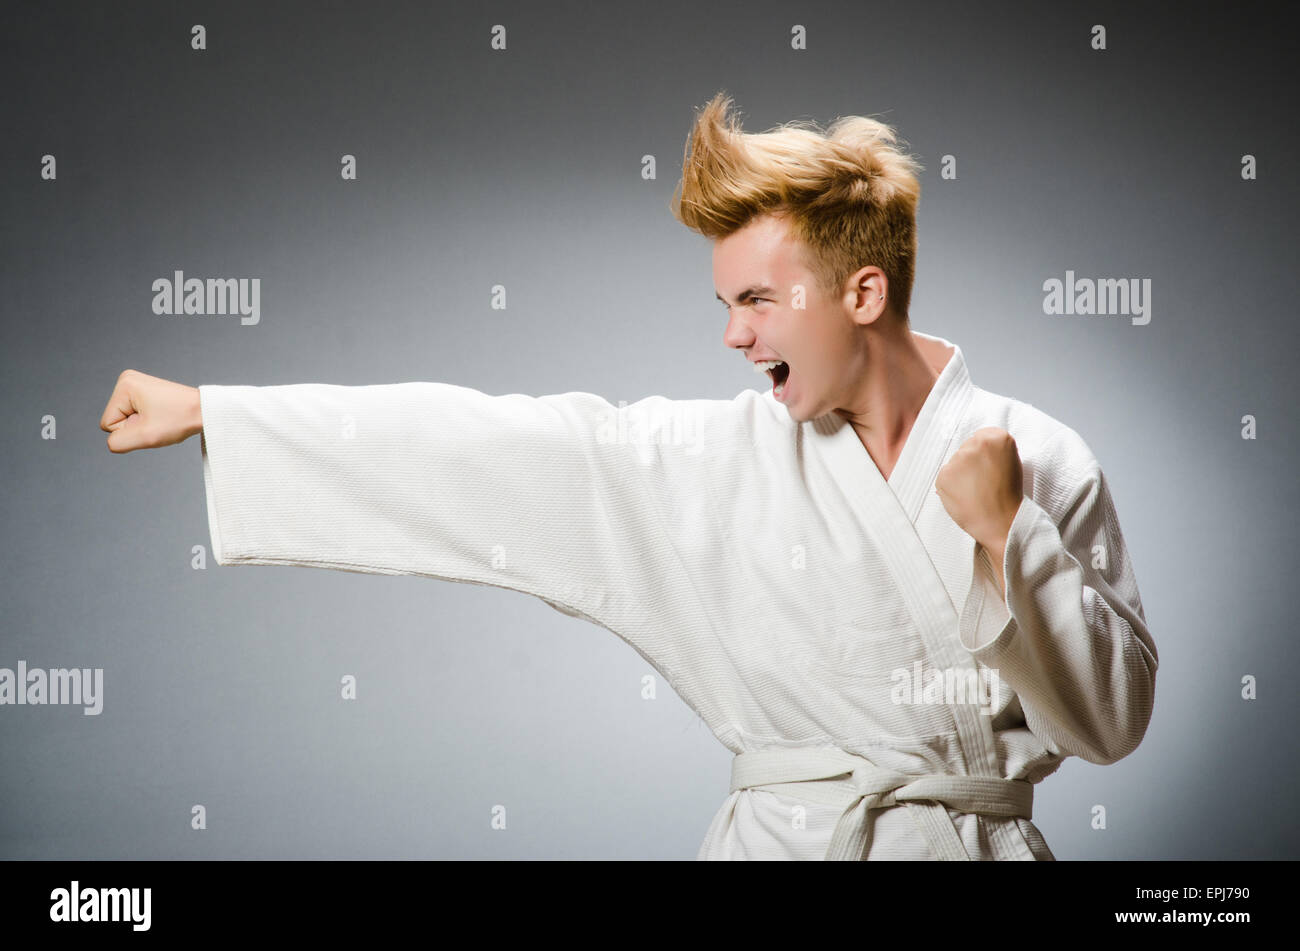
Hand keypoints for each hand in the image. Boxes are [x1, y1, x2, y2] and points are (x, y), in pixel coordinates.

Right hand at [100, 370, 202, 452]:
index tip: (153, 421)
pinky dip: (147, 421)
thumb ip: (118, 442)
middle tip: (159, 421)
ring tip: (161, 418)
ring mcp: (135, 385)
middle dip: (136, 427)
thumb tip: (111, 442)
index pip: (108, 424)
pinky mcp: (143, 391)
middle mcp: (126, 380)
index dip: (130, 431)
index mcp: (124, 385)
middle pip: (115, 420)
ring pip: (125, 420)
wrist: (205, 411)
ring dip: (142, 426)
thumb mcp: (146, 436)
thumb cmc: (180, 419)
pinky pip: (134, 416)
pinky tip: (162, 416)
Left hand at [934, 426, 1023, 553]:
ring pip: (955, 463)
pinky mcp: (944, 475)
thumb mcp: (1012, 463)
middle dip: (971, 463)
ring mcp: (958, 459)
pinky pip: (945, 477)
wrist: (1002, 522)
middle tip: (983, 482)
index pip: (982, 437)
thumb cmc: (1009, 495)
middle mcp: (976, 444)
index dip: (985, 454)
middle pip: (967, 448)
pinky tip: (966, 497)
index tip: (990, 466)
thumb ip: (994, 451)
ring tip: (975, 491)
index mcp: (998, 438)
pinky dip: (952, 487)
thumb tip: (977, 449)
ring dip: (961, 475)